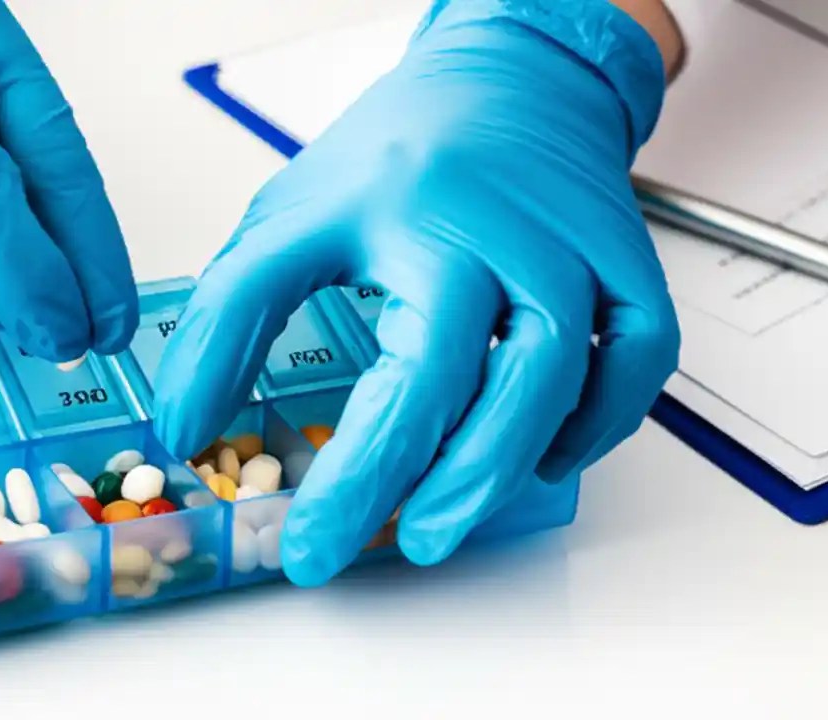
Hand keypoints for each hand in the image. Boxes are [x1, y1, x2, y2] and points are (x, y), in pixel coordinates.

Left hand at [152, 1, 679, 585]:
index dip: (339, 464)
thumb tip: (187, 430)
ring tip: (441, 522)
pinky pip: (641, 357)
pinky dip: (602, 420)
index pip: (376, 359)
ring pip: (565, 375)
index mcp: (410, 220)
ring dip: (504, 463)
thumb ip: (231, 318)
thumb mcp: (289, 219)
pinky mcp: (625, 260)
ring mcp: (572, 248)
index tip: (306, 546)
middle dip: (426, 479)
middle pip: (479, 376)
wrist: (508, 76)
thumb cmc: (398, 154)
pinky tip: (544, 458)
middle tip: (375, 544)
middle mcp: (498, 235)